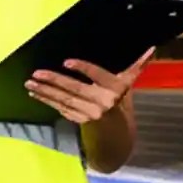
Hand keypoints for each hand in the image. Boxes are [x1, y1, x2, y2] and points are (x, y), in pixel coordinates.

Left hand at [25, 48, 154, 123]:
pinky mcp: (79, 120)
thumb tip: (152, 48)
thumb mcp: (129, 84)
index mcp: (116, 89)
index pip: (98, 76)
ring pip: (64, 100)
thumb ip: (137, 66)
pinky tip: (34, 93)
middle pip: (76, 89)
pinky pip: (60, 108)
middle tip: (37, 73)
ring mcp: (90, 114)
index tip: (67, 62)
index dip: (83, 69)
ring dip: (45, 91)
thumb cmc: (121, 101)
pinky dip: (47, 101)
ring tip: (30, 82)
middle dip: (54, 81)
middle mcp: (103, 103)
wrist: (118, 134)